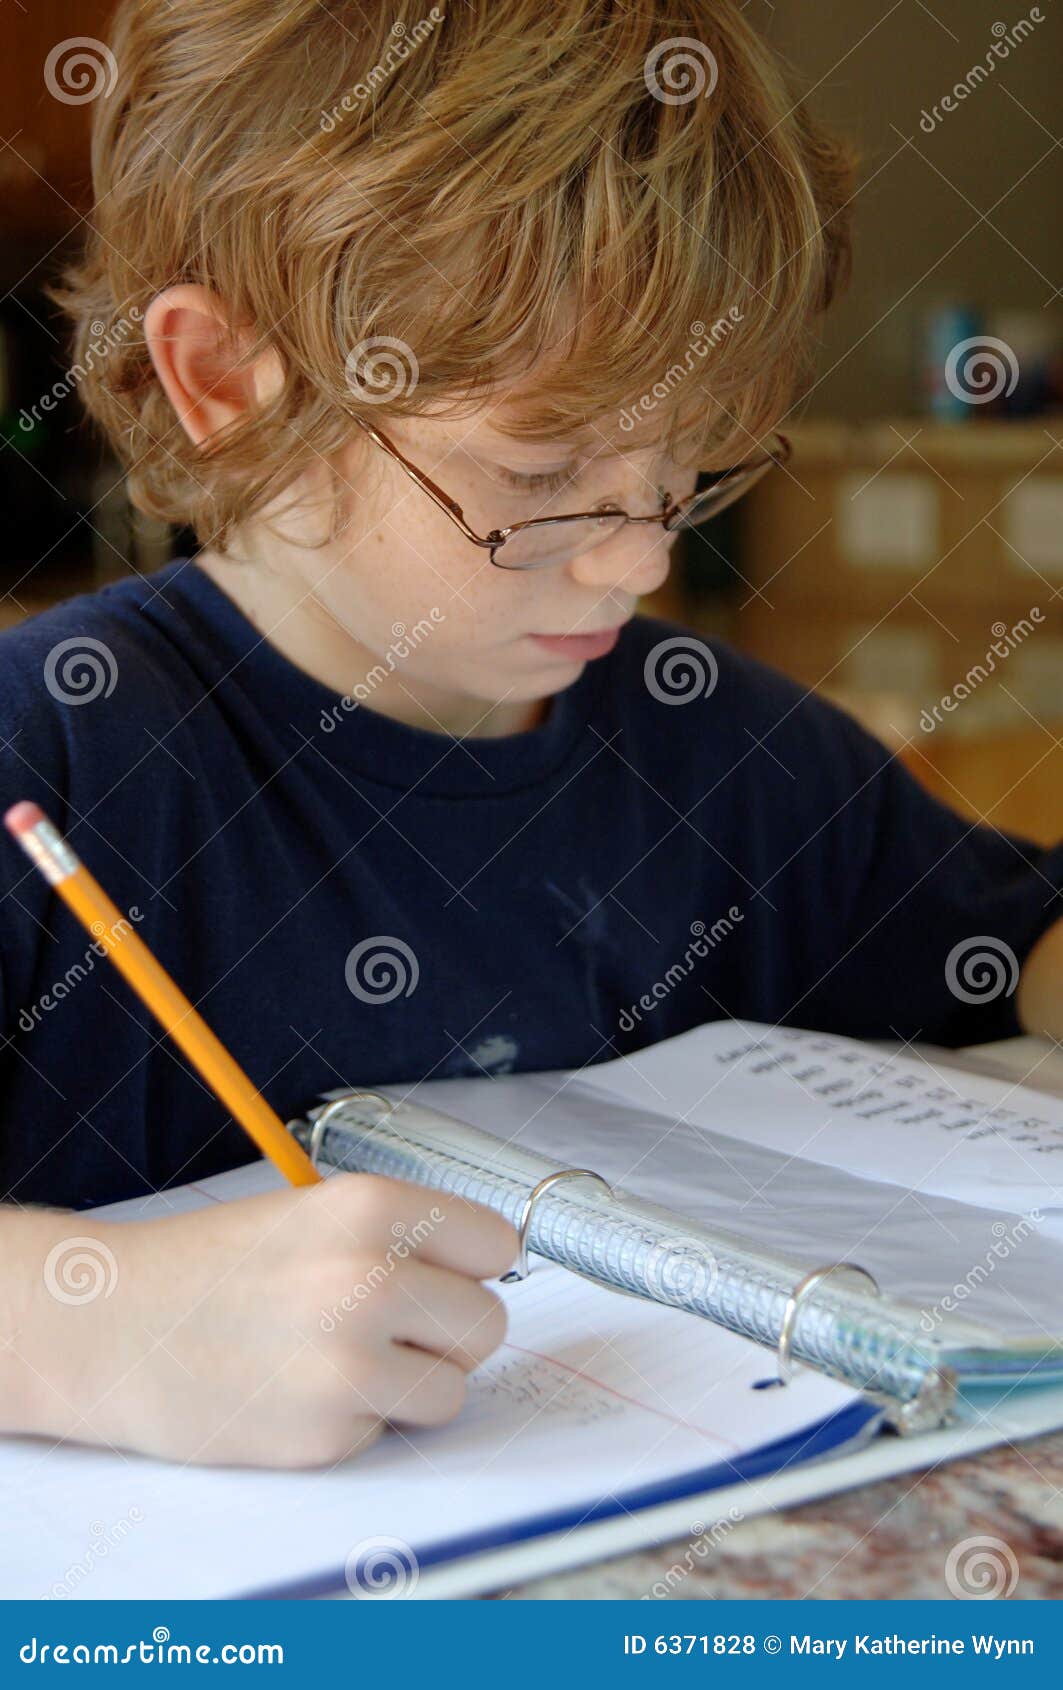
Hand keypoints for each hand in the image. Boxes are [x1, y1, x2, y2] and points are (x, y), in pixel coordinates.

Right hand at [9, 1174, 515, 1467]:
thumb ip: (399, 1239)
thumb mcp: (313, 1216)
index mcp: (371, 1208)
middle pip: (489, 1324)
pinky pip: (390, 1432)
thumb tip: (482, 1273)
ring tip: (342, 1362)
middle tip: (389, 1331)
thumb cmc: (210, 1269)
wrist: (111, 1328)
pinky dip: (357, 1422)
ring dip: (412, 1387)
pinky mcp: (327, 1431)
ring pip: (453, 1391)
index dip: (472, 1269)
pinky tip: (299, 1392)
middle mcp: (369, 1278)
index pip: (498, 1244)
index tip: (448, 1280)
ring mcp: (349, 1359)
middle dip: (448, 1335)